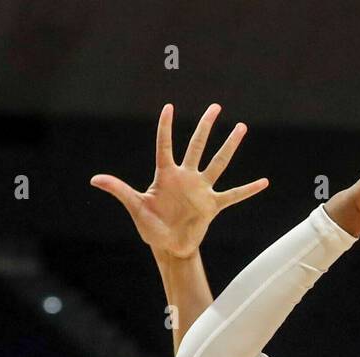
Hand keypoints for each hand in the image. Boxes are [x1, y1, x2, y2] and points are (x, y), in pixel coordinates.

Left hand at [91, 102, 268, 258]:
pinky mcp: (212, 205)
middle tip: (216, 106)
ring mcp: (201, 189)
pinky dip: (248, 190)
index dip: (166, 128)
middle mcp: (186, 177)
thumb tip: (95, 179)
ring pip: (218, 163)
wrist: (169, 247)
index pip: (165, 145)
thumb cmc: (151, 227)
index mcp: (166, 175)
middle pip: (197, 146)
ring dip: (230, 146)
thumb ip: (119, 190)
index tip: (169, 107)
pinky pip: (233, 195)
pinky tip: (264, 182)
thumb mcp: (135, 207)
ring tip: (241, 127)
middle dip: (206, 126)